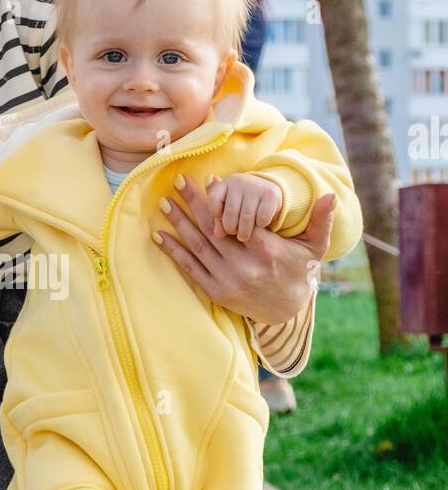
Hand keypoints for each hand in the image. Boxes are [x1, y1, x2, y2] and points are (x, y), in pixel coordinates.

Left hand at [151, 175, 336, 324]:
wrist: (286, 309)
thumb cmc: (298, 270)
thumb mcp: (314, 247)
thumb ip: (320, 220)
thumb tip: (330, 196)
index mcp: (265, 249)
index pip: (238, 218)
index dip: (221, 199)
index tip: (209, 179)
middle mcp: (244, 265)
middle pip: (213, 228)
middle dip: (193, 203)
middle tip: (176, 182)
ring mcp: (227, 280)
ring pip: (198, 246)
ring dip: (179, 223)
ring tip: (164, 203)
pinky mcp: (216, 291)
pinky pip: (191, 268)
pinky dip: (174, 252)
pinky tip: (159, 236)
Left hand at [205, 172, 282, 242]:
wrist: (270, 193)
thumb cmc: (243, 205)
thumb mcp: (228, 209)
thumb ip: (219, 220)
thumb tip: (217, 234)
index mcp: (226, 184)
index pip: (213, 200)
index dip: (216, 215)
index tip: (221, 220)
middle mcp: (240, 181)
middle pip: (230, 212)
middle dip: (231, 228)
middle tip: (235, 233)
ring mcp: (256, 186)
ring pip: (246, 217)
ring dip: (245, 232)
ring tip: (244, 235)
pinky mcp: (270, 194)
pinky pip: (262, 217)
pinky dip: (261, 225)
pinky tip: (260, 224)